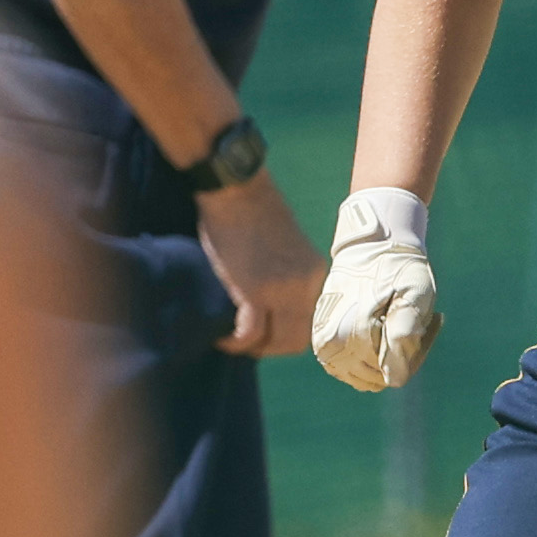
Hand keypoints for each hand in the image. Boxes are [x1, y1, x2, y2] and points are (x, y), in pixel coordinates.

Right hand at [196, 167, 322, 356]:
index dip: (285, 335)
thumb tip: (271, 308)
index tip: (263, 335)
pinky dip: (234, 342)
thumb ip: (287, 277)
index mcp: (315, 275)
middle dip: (269, 347)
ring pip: (276, 342)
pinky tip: (220, 335)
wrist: (237, 188)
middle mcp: (306, 285)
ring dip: (252, 348)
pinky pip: (249, 334)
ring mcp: (283, 289)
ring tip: (230, 340)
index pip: (310, 324)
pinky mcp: (255, 290)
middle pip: (297, 340)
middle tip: (243, 343)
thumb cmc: (253, 212)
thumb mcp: (286, 248)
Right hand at [313, 188, 440, 392]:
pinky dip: (370, 356)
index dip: (415, 352)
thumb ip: (404, 334)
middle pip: (381, 378)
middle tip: (413, 319)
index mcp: (354, 334)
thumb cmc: (398, 269)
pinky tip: (380, 328)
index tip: (425, 321)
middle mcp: (332, 346)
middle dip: (402, 354)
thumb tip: (393, 379)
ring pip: (368, 378)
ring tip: (395, 322)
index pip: (396, 374)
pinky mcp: (322, 346)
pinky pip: (354, 372)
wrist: (370, 247)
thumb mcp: (414, 293)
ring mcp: (324, 348)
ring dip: (386, 357)